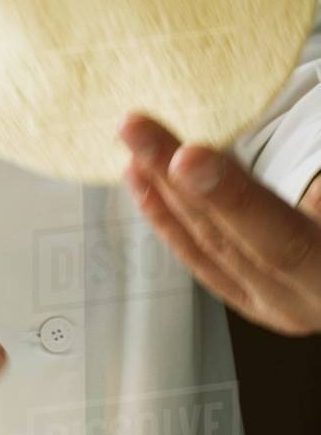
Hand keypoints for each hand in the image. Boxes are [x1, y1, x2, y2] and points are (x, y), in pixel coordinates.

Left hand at [119, 115, 320, 335]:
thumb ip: (314, 179)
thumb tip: (299, 178)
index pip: (280, 238)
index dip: (230, 197)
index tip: (187, 156)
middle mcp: (307, 301)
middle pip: (229, 237)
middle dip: (175, 178)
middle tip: (135, 127)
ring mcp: (278, 307)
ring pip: (208, 248)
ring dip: (162, 191)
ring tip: (132, 139)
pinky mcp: (257, 302)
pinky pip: (202, 262)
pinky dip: (169, 220)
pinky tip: (142, 183)